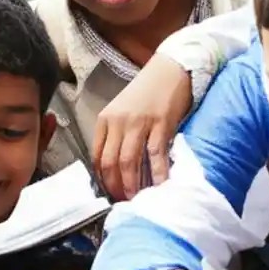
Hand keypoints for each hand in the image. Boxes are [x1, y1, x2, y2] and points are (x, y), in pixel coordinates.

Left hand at [93, 56, 190, 200]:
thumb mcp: (122, 110)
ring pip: (129, 162)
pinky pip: (155, 155)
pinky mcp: (161, 124)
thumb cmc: (148, 92)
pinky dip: (157, 174)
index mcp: (105, 119)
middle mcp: (118, 122)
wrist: (171, 68)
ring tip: (137, 198)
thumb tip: (117, 166)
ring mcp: (139, 123)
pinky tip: (159, 185)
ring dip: (132, 185)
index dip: (102, 178)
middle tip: (123, 201)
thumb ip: (116, 134)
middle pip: (110, 162)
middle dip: (115, 187)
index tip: (109, 193)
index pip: (97, 156)